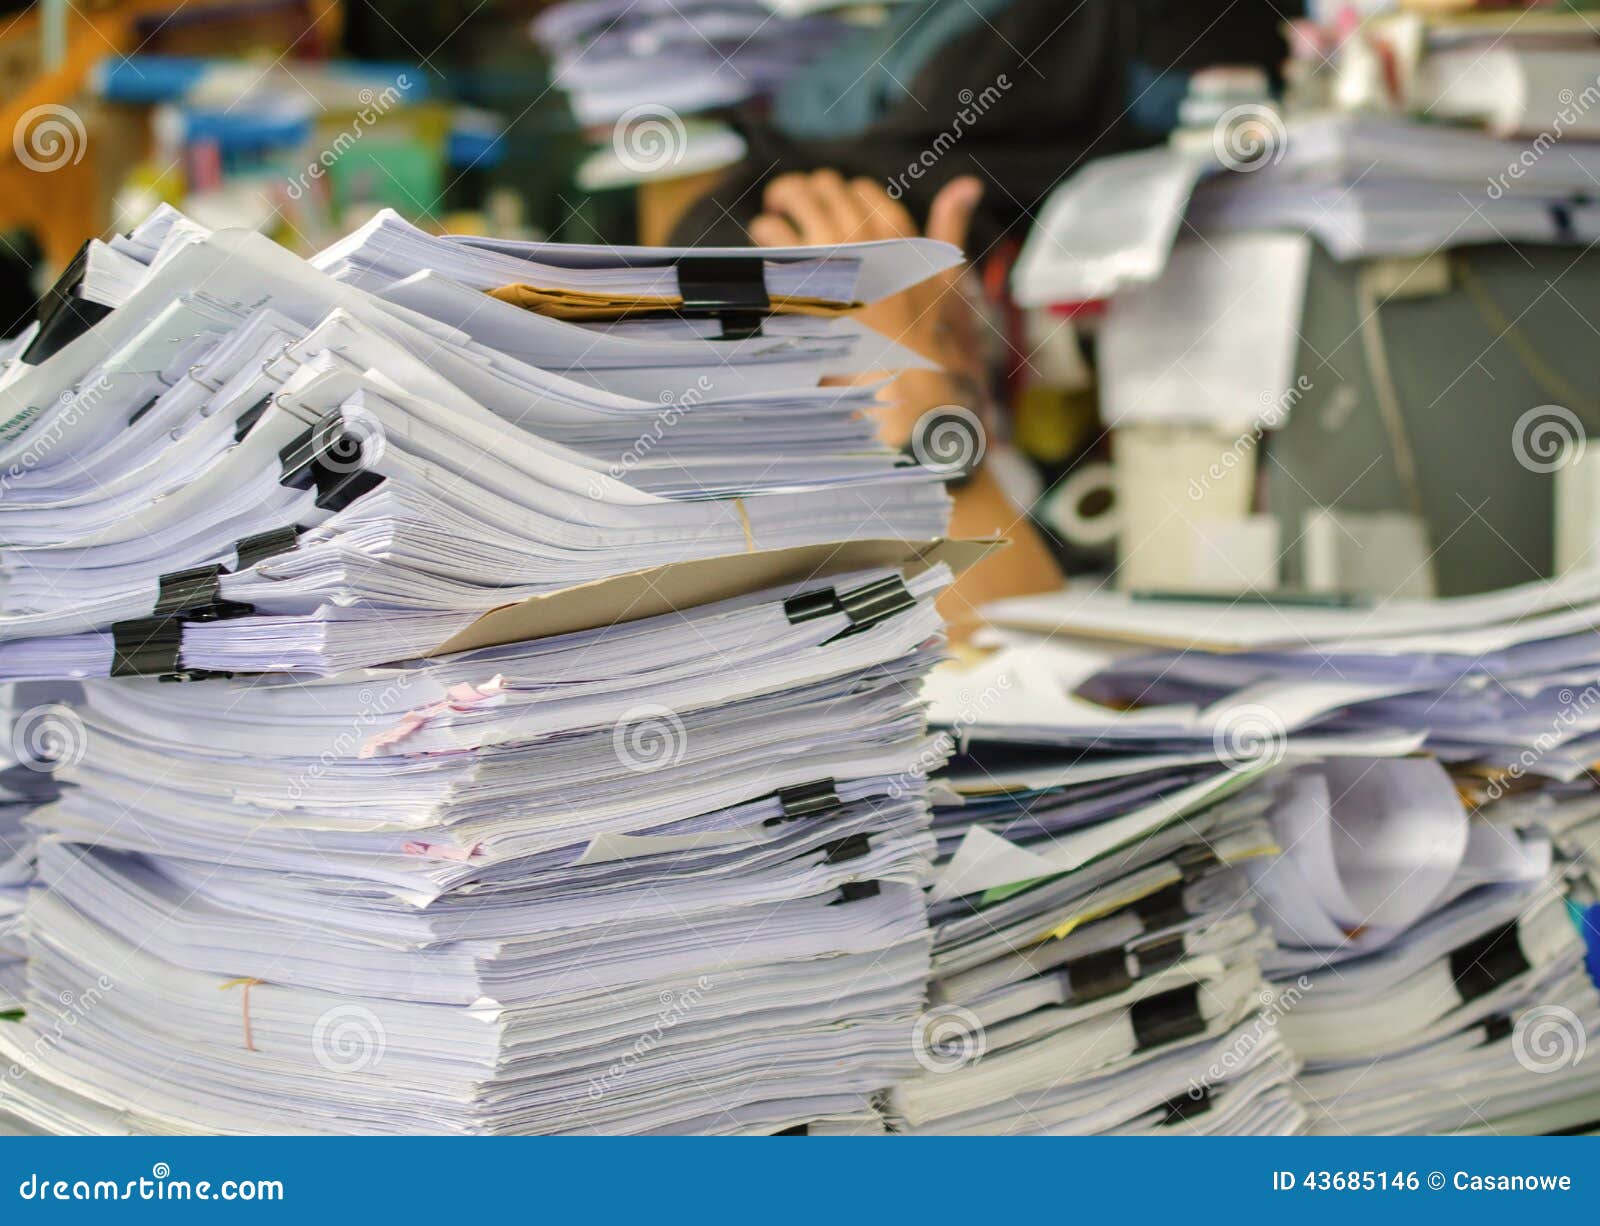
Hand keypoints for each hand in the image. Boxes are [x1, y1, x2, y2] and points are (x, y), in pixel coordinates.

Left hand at [750, 171, 983, 374]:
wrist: (903, 384)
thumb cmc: (929, 338)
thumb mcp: (945, 278)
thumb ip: (949, 225)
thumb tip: (967, 183)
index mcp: (897, 233)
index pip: (863, 192)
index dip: (846, 197)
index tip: (836, 210)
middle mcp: (863, 237)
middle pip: (825, 188)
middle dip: (809, 191)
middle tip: (796, 204)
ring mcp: (828, 256)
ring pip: (795, 200)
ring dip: (782, 201)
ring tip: (775, 216)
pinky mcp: (799, 279)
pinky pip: (771, 235)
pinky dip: (764, 232)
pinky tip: (764, 247)